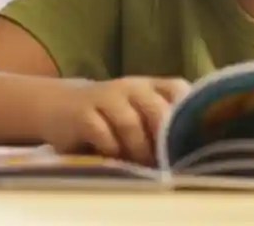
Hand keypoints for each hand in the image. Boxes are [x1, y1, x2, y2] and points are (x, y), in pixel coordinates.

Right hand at [41, 77, 190, 165]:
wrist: (59, 107)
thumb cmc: (110, 118)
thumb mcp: (139, 115)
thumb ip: (164, 125)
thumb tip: (194, 152)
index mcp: (151, 86)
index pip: (179, 90)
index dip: (188, 115)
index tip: (193, 141)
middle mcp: (132, 87)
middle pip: (158, 110)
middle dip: (163, 141)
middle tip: (167, 164)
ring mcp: (106, 97)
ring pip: (131, 124)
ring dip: (138, 150)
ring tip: (142, 167)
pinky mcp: (82, 113)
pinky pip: (103, 134)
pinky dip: (112, 150)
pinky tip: (114, 161)